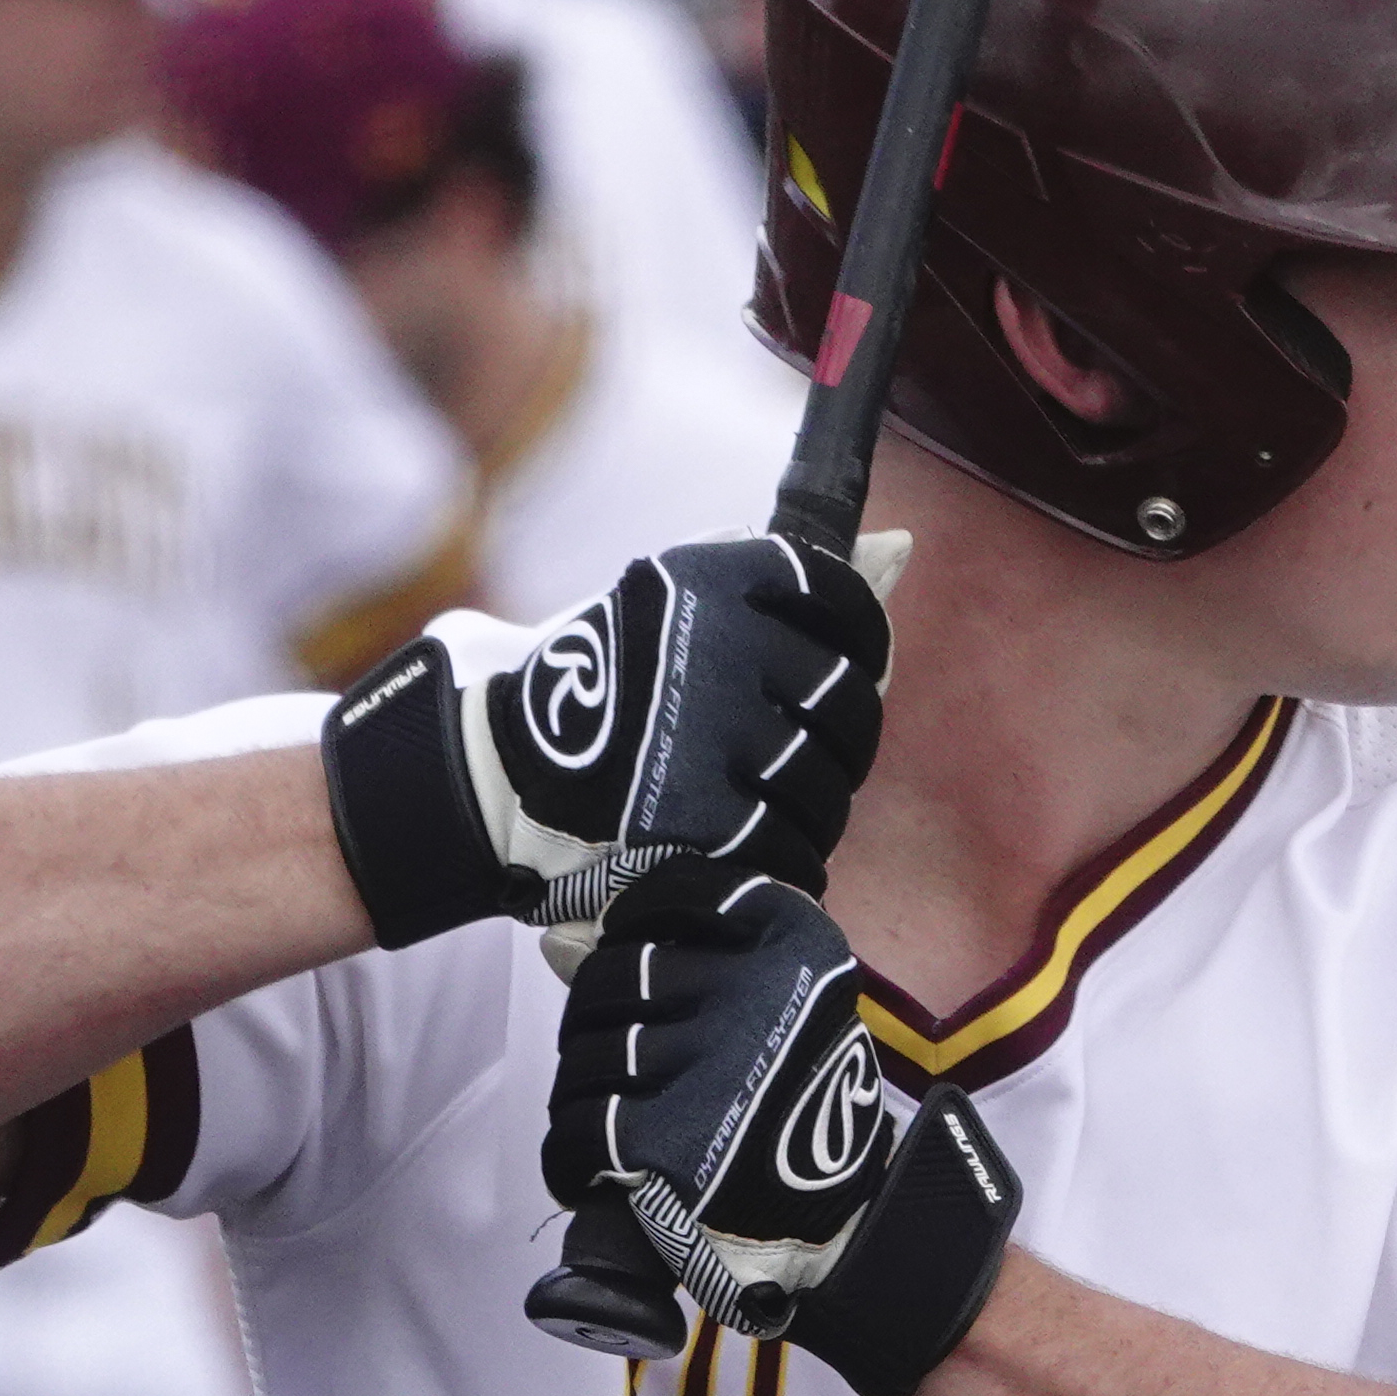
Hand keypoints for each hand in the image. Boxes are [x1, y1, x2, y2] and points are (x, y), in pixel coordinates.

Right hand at [326, 535, 900, 947]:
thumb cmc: (601, 683)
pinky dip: (774, 847)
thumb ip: (796, 579)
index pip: (847, 608)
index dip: (858, 645)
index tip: (835, 664)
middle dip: (829, 733)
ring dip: (801, 794)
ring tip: (742, 786)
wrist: (497, 776)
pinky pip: (793, 842)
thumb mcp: (685, 601)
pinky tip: (734, 832)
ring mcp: (720, 740)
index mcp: (719, 582)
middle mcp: (726, 652)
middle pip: (852, 705)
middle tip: (777, 737)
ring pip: (828, 781)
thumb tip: (899, 549)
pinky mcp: (712, 822)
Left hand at [544, 854, 1017, 1395]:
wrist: (848, 1221)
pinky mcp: (663, 1138)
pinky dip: (568, 1151)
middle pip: (615, 974)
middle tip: (615, 1046)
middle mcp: (750, 993)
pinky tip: (585, 1163)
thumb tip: (563, 943)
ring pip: (586, 1050)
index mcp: (793, 945)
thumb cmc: (808, 1109)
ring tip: (605, 1112)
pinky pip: (576, 1127)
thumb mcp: (790, 1002)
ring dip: (581, 1083)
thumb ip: (699, 958)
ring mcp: (704, 1065)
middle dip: (597, 1010)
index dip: (637, 917)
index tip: (633, 938)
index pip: (681, 892)